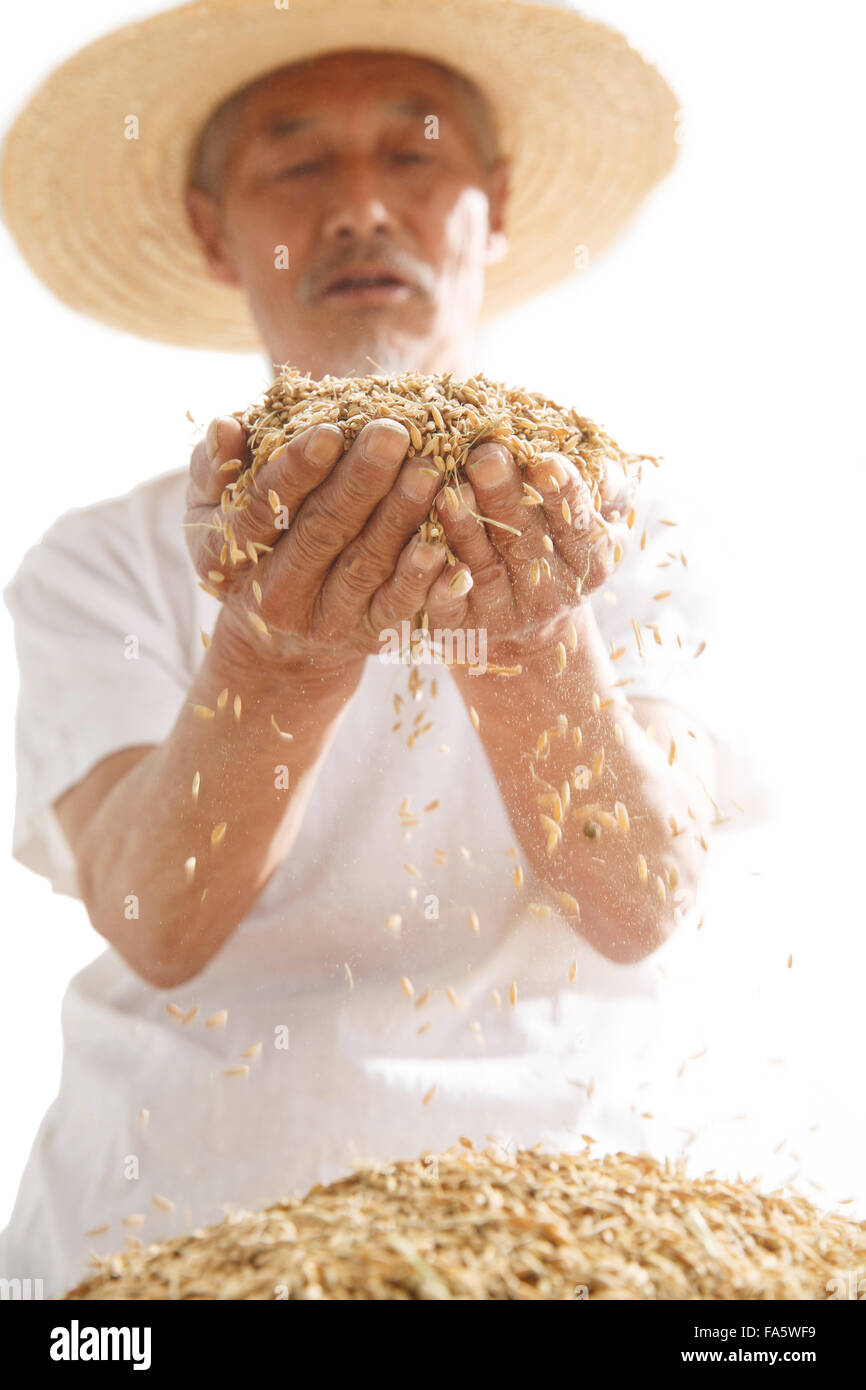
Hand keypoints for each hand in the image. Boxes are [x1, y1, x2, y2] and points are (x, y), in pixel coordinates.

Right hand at [186, 413, 452, 677]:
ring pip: (366, 564)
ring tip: (427, 471)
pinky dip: (425, 579)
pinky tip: (447, 547)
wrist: (275, 638)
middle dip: (360, 480)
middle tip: (392, 432)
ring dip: (400, 517)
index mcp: (230, 555)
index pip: (264, 509)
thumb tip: (225, 426)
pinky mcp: (368, 634)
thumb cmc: (246, 539)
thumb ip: (214, 463)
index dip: (297, 471)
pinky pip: (399, 608)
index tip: (330, 431)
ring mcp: (326, 618)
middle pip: (322, 532)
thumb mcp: (212, 504)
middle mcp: (276, 594)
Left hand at [417, 441, 634, 668]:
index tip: (546, 462)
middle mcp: (548, 592)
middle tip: (486, 458)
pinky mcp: (461, 626)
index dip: (563, 494)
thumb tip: (608, 467)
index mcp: (588, 560)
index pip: (578, 523)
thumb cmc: (558, 545)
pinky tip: (426, 549)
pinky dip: (439, 581)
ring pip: (482, 566)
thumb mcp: (591, 520)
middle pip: (524, 540)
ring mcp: (503, 611)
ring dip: (466, 529)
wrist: (524, 623)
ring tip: (450, 491)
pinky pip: (446, 605)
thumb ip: (606, 490)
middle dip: (504, 496)